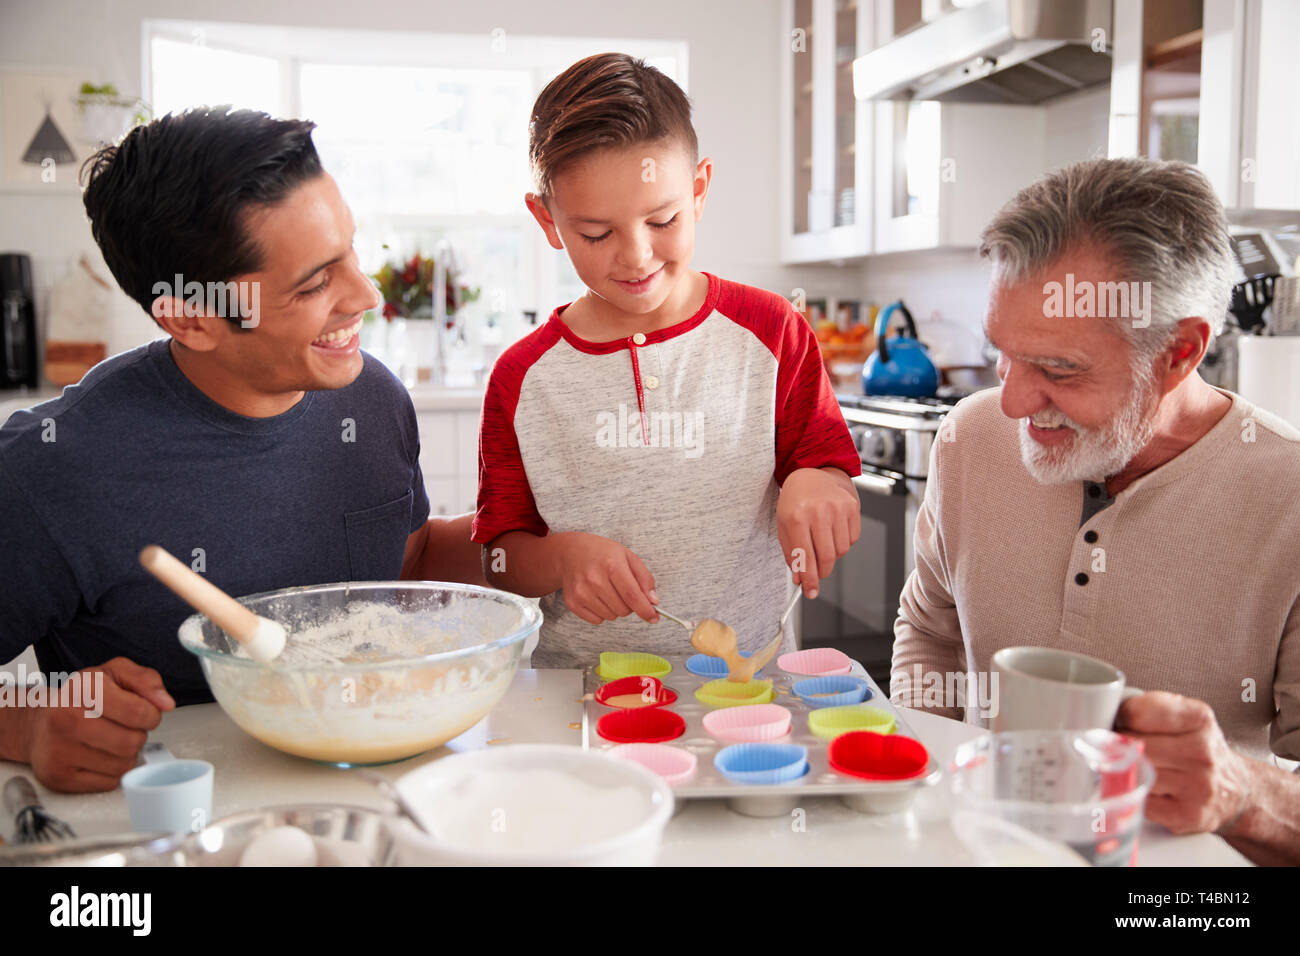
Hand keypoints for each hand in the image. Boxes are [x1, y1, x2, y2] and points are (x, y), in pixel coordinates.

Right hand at [20, 657, 174, 792]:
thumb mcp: (113, 673)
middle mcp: (66, 720)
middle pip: (132, 742)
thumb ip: (146, 680)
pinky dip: (111, 772)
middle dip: (137, 735)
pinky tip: (96, 756)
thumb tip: (166, 703)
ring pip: (123, 765)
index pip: (139, 713)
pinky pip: (108, 783)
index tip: (143, 713)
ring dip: (125, 755)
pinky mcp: (58, 777)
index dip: (151, 715)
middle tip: (123, 727)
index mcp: (83, 689)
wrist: (38, 723)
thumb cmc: (80, 697)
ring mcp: (59, 751)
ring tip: (108, 741)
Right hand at [556, 532, 657, 624]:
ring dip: (615, 608)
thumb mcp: (628, 556)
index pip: (632, 596)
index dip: (645, 610)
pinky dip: (602, 612)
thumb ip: (644, 578)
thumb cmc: (602, 553)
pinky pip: (597, 620)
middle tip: (622, 590)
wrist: (570, 551)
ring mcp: (581, 592)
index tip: (654, 617)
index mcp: (612, 564)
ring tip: (608, 590)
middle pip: (624, 609)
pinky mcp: (573, 602)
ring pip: (611, 616)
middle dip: (629, 605)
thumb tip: (653, 602)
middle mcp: (594, 579)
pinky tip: (597, 596)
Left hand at [777, 467, 859, 598]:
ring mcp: (838, 509)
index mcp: (797, 517)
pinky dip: (843, 542)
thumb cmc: (796, 499)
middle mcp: (819, 512)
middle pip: (826, 557)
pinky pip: (852, 539)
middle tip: (817, 575)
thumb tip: (800, 579)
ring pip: (841, 550)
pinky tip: (833, 531)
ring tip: (822, 543)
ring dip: (832, 556)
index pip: (805, 557)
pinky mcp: (853, 507)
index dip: (809, 579)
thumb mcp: (784, 524)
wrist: (815, 471)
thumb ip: (791, 553)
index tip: (810, 592)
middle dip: (821, 572)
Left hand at [1116, 691, 1252, 834]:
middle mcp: (1202, 752)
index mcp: (1199, 719)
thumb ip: (1151, 708)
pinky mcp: (1187, 814)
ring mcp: (1197, 785)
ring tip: (1132, 766)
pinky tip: (1144, 787)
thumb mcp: (1187, 717)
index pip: (1139, 712)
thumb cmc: (1200, 750)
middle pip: (1133, 744)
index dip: (1121, 717)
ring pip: (1135, 772)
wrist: (1235, 791)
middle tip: (1119, 746)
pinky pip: (1141, 800)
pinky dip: (1135, 794)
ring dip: (1125, 770)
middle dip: (1119, 745)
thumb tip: (1106, 712)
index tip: (1119, 721)